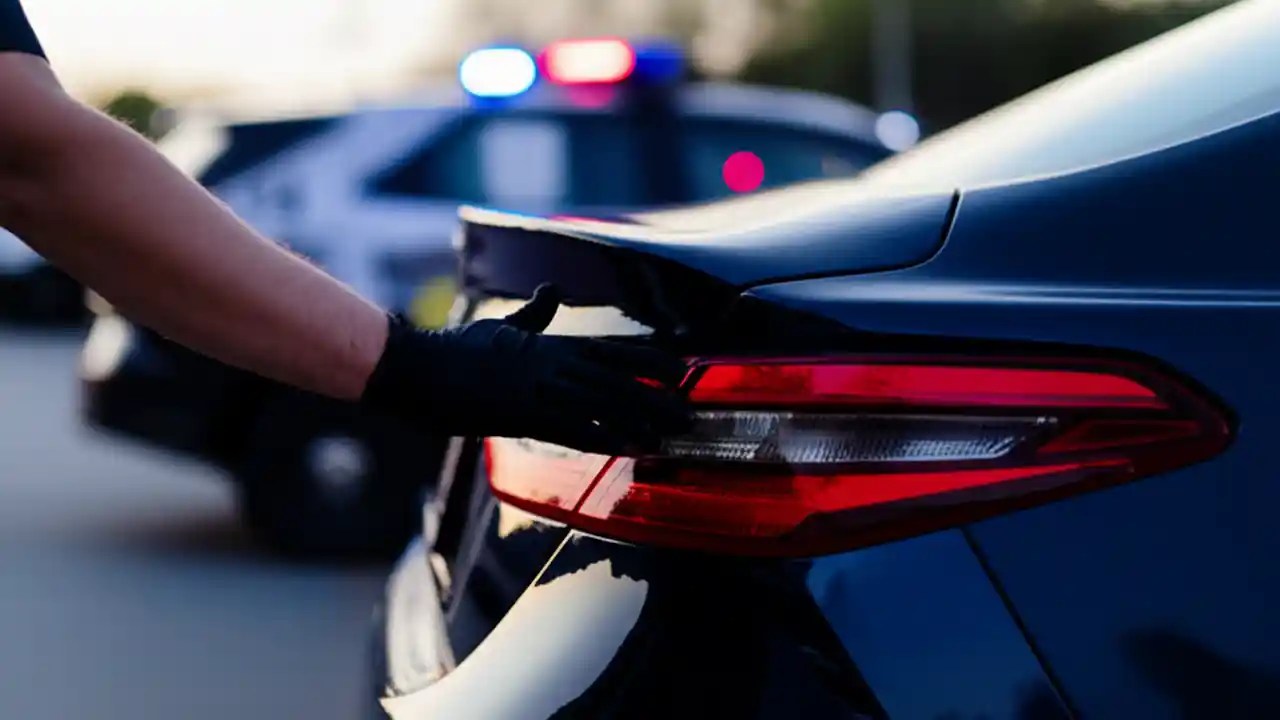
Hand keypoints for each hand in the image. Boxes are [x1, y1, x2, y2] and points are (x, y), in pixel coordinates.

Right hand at [361, 285, 691, 454]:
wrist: (420, 367)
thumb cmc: (458, 348)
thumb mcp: (503, 325)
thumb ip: (535, 314)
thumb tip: (552, 289)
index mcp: (553, 345)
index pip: (614, 350)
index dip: (651, 361)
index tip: (682, 371)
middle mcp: (554, 364)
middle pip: (619, 380)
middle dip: (657, 399)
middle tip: (690, 416)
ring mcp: (541, 388)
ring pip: (604, 403)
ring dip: (641, 421)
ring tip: (671, 437)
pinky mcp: (524, 414)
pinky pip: (575, 428)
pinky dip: (606, 438)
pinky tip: (629, 449)